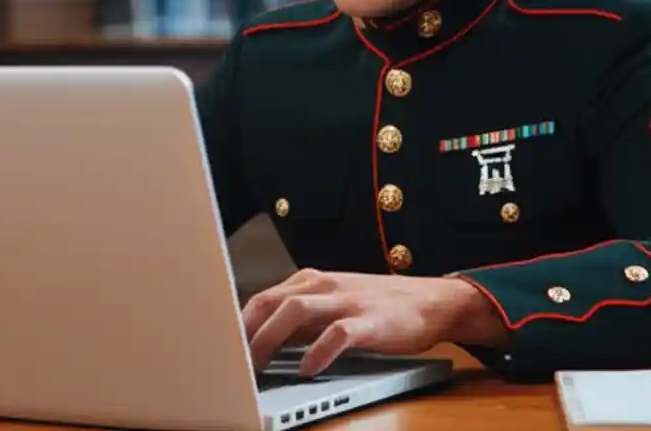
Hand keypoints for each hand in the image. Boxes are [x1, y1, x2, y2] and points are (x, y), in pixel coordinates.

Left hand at [241, 268, 507, 376]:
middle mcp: (325, 285)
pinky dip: (318, 351)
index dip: (238, 321)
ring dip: (271, 339)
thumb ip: (301, 318)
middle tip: (231, 360)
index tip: (219, 344)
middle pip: (272, 300)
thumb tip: (261, 340)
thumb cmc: (378, 306)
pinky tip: (307, 369)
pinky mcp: (370, 321)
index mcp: (313, 280)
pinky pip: (338, 334)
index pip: (263, 295)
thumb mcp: (334, 304)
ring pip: (296, 310)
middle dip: (246, 331)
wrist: (432, 301)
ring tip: (257, 365)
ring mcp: (347, 301)